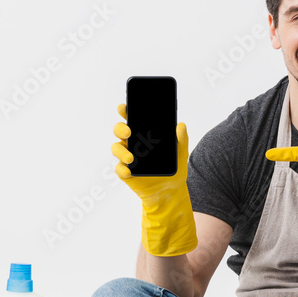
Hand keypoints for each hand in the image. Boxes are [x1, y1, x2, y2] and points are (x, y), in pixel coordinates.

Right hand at [112, 103, 196, 255]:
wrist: (171, 189)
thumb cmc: (174, 167)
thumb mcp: (180, 152)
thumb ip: (181, 139)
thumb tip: (181, 125)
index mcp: (143, 134)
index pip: (132, 118)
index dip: (125, 110)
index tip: (124, 107)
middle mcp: (132, 143)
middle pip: (120, 131)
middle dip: (121, 128)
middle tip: (128, 131)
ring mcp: (127, 157)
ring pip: (116, 148)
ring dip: (121, 151)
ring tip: (131, 158)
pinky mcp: (126, 173)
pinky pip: (119, 169)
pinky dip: (122, 170)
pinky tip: (129, 171)